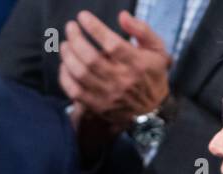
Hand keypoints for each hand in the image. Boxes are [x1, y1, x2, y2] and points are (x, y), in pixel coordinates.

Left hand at [59, 10, 170, 130]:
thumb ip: (142, 30)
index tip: (83, 17)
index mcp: (137, 64)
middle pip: (91, 58)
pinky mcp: (99, 106)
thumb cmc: (152, 73)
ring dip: (68, 56)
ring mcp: (109, 95)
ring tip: (66, 44)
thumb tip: (122, 16)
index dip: (94, 28)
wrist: (153, 108)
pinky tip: (65, 65)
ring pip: (80, 74)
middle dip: (76, 39)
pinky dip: (65, 77)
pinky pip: (75, 92)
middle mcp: (122, 80)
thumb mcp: (157, 49)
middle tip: (70, 27)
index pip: (111, 44)